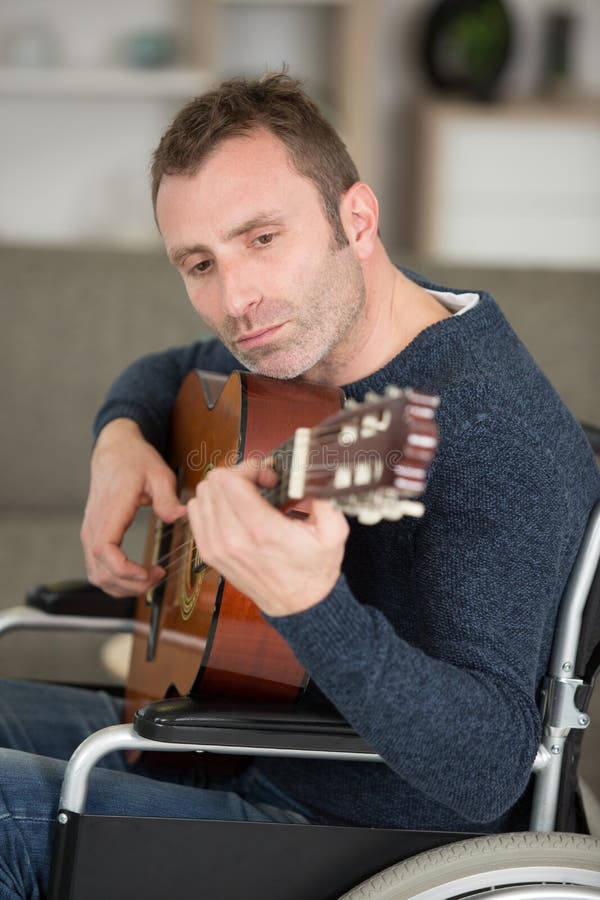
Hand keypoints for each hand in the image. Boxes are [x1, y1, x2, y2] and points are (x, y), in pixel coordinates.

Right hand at [81, 418, 185, 596]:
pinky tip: (137, 575)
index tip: (147, 573)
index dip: (123, 569)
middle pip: (100, 570)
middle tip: (157, 578)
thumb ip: (168, 498)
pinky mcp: (93, 535)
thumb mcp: (158, 473)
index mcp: (110, 510)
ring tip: (150, 579)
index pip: (104, 549)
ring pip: (96, 574)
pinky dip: (115, 579)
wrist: (114, 450)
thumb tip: (181, 516)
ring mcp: (91, 531)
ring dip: (122, 586)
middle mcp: (94, 524)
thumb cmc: (134, 460)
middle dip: (129, 584)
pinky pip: (97, 567)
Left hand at [186, 459, 348, 616]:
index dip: (251, 469)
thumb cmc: (314, 568)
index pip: (230, 480)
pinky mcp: (210, 554)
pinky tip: (232, 511)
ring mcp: (217, 548)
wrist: (299, 605)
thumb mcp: (333, 531)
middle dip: (238, 476)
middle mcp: (233, 539)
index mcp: (262, 530)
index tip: (268, 478)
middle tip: (259, 486)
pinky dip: (211, 504)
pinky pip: (195, 513)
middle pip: (213, 484)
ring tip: (246, 499)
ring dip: (223, 490)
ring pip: (201, 495)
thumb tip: (306, 475)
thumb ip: (323, 497)